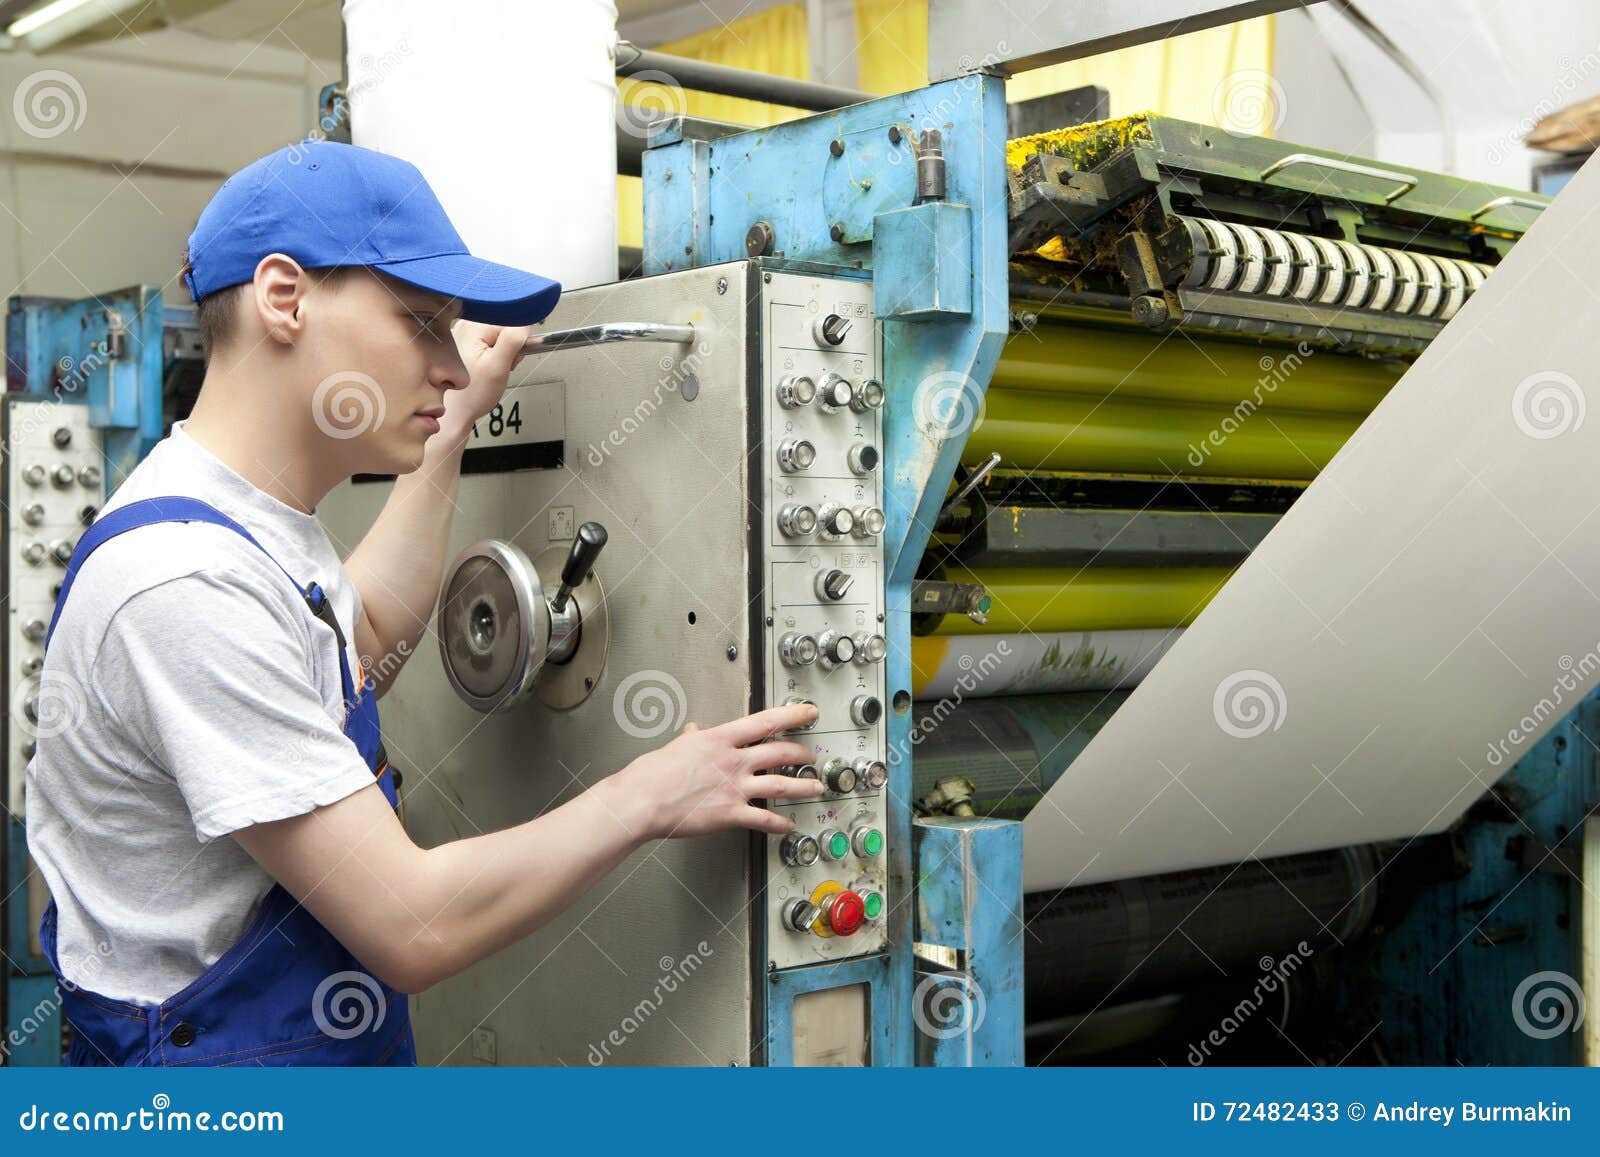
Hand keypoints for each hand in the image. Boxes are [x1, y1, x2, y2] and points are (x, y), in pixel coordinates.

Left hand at [440, 320, 531, 443]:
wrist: (455, 412)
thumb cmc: (471, 395)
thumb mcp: (498, 367)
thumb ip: (513, 340)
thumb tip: (526, 321)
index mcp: (472, 326)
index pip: (511, 320)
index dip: (518, 340)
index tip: (513, 356)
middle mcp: (465, 324)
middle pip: (504, 326)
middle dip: (510, 346)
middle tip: (502, 365)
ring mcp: (463, 333)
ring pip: (498, 335)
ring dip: (502, 351)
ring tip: (492, 368)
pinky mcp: (464, 342)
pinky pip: (488, 341)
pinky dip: (493, 354)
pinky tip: (486, 366)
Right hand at [610, 702, 825, 839]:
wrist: (642, 800)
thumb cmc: (651, 774)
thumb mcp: (676, 746)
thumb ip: (693, 739)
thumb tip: (695, 731)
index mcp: (720, 740)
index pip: (765, 721)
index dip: (792, 715)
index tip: (809, 712)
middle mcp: (733, 761)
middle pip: (780, 752)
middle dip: (802, 753)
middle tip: (812, 755)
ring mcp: (734, 788)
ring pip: (781, 785)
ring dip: (803, 786)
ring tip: (816, 787)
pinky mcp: (731, 814)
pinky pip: (764, 819)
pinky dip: (779, 824)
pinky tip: (787, 825)